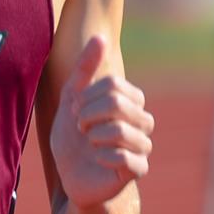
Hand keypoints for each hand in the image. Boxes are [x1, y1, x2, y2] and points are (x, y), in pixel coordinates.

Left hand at [49, 35, 153, 208]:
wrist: (70, 176)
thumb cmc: (73, 137)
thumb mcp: (71, 99)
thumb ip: (85, 69)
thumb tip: (100, 37)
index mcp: (131, 101)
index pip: (114, 84)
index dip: (87, 97)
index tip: (76, 111)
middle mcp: (143, 121)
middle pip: (118, 103)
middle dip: (88, 114)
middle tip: (80, 127)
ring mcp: (143, 146)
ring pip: (121, 130)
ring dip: (94, 136)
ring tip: (89, 143)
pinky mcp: (138, 170)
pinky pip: (125, 158)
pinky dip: (103, 156)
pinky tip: (97, 159)